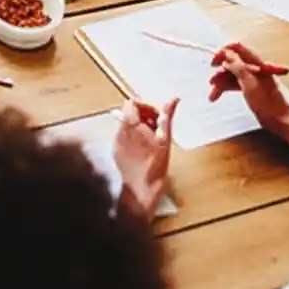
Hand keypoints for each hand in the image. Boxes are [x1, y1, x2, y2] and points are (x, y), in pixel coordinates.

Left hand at [113, 97, 177, 218]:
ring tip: (152, 138)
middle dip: (144, 116)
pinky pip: (124, 137)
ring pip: (126, 125)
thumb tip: (173, 100)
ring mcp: (116, 142)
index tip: (156, 115)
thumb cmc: (154, 166)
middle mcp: (119, 132)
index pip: (132, 102)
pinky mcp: (116, 151)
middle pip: (128, 113)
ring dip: (139, 126)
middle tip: (156, 126)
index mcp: (130, 126)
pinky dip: (133, 137)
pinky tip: (144, 147)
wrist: (142, 189)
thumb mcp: (165, 138)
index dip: (146, 106)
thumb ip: (167, 116)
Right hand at [208, 43, 288, 128]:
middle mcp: (255, 68)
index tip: (214, 61)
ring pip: (232, 74)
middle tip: (212, 80)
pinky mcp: (250, 88)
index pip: (238, 48)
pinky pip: (235, 83)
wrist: (279, 121)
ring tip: (213, 94)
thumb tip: (227, 54)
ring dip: (221, 82)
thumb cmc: (267, 102)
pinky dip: (226, 88)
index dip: (225, 52)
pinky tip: (217, 95)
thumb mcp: (249, 83)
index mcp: (257, 63)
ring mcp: (252, 78)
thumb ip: (238, 66)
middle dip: (221, 71)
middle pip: (233, 62)